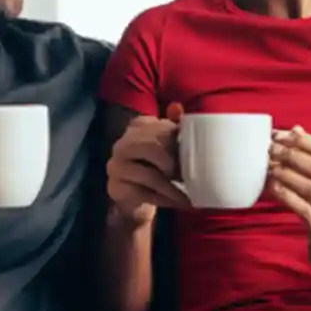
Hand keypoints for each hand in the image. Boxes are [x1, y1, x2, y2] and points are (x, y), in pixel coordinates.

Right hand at [107, 105, 189, 225]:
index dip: (178, 141)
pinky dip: (166, 199)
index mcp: (137, 126)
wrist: (135, 198)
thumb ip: (174, 127)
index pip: (162, 127)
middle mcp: (122, 144)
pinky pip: (146, 194)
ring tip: (189, 195)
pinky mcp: (117, 188)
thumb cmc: (156, 167)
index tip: (194, 153)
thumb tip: (177, 107)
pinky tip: (181, 202)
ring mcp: (116, 166)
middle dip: (174, 163)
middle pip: (153, 147)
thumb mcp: (168, 145)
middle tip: (190, 176)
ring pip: (151, 175)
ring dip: (174, 187)